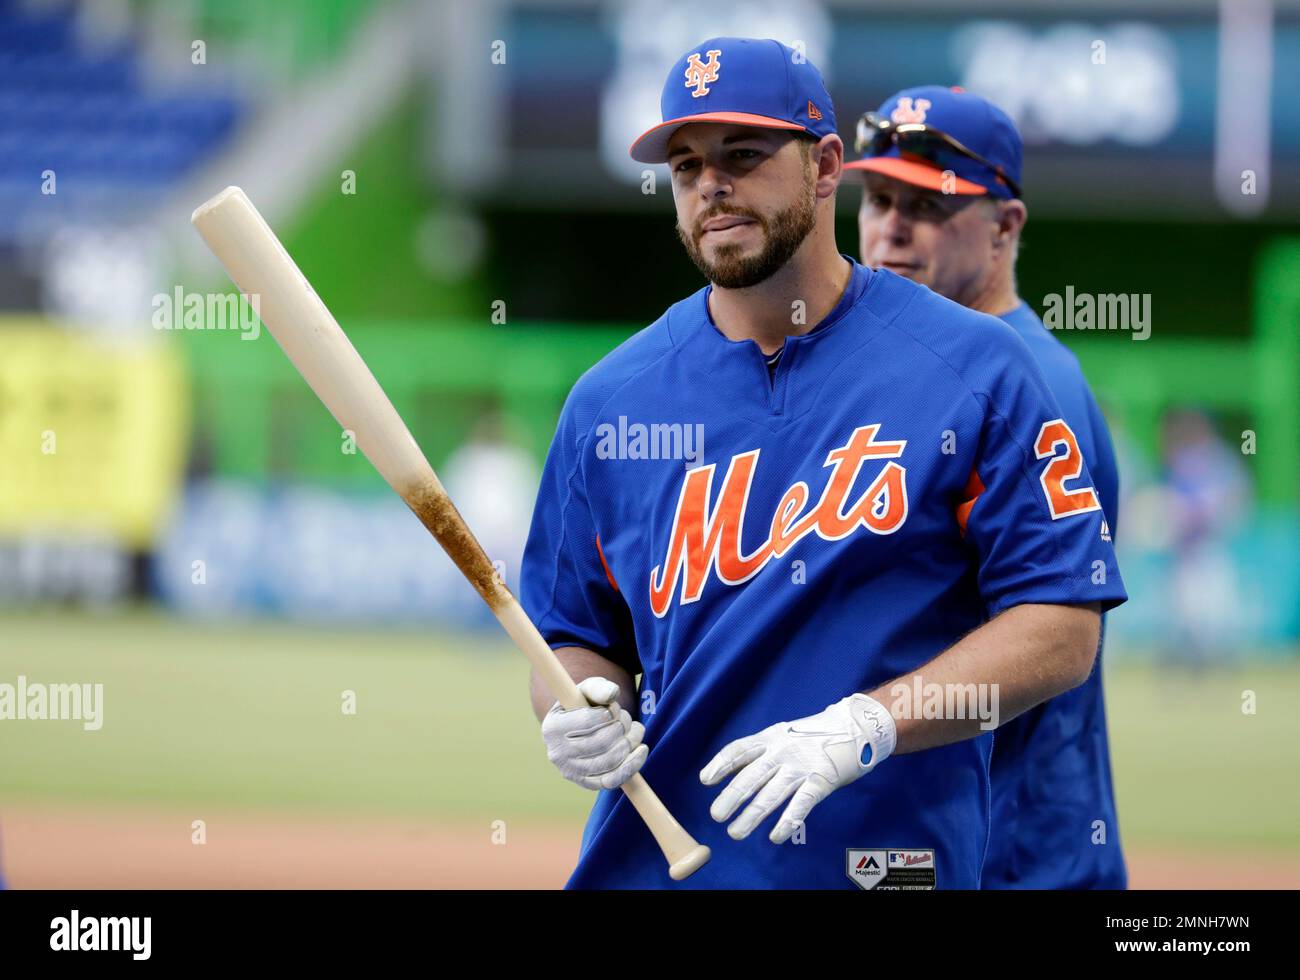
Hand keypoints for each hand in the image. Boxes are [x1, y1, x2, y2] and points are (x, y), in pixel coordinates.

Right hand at [542, 677, 647, 790]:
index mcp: (552, 728)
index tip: (614, 708)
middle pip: (601, 742)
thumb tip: (612, 694)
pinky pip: (613, 780)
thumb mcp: (587, 690)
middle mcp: (557, 754)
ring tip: (634, 729)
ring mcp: (571, 772)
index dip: (608, 713)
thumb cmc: (584, 705)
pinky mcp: (587, 784)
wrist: (580, 729)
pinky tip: (642, 749)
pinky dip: (632, 764)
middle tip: (625, 719)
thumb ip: (598, 687)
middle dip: (622, 726)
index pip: (587, 721)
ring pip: (610, 760)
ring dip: (631, 741)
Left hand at [700, 693, 895, 842]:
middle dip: (731, 797)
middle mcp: (782, 752)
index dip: (721, 764)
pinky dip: (786, 822)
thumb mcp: (782, 735)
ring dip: (752, 816)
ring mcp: (801, 767)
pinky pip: (800, 805)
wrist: (854, 728)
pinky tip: (775, 836)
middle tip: (716, 815)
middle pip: (751, 776)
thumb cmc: (813, 735)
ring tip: (736, 833)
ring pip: (771, 795)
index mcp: (770, 738)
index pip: (739, 750)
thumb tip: (729, 771)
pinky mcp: (821, 782)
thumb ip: (759, 752)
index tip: (706, 780)